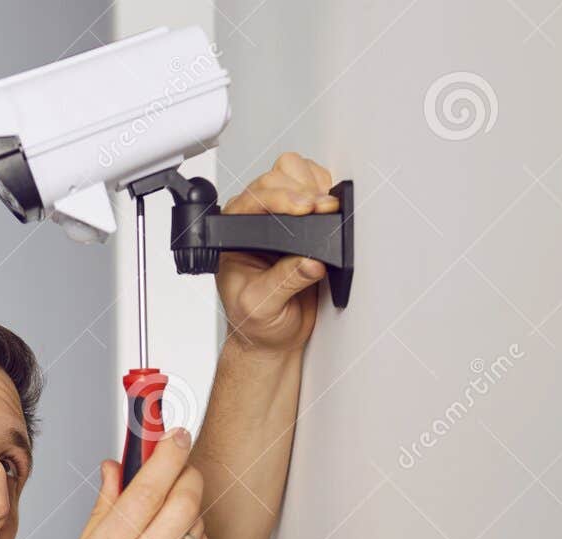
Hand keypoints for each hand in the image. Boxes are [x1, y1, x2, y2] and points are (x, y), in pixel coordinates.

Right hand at [55, 430, 207, 538]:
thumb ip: (103, 510)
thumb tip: (116, 466)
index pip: (147, 490)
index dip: (166, 454)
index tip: (175, 434)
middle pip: (183, 501)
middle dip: (188, 473)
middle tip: (183, 462)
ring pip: (196, 525)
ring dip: (190, 507)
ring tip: (170, 513)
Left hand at [215, 152, 338, 356]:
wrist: (272, 338)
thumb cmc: (255, 323)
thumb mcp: (261, 306)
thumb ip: (283, 282)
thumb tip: (309, 262)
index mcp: (232, 238)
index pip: (252, 201)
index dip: (279, 198)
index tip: (303, 208)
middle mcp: (253, 224)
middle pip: (275, 180)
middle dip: (301, 190)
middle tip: (320, 209)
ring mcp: (279, 221)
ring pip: (295, 177)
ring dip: (314, 187)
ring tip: (325, 209)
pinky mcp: (304, 224)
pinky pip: (315, 191)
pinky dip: (326, 192)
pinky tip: (328, 211)